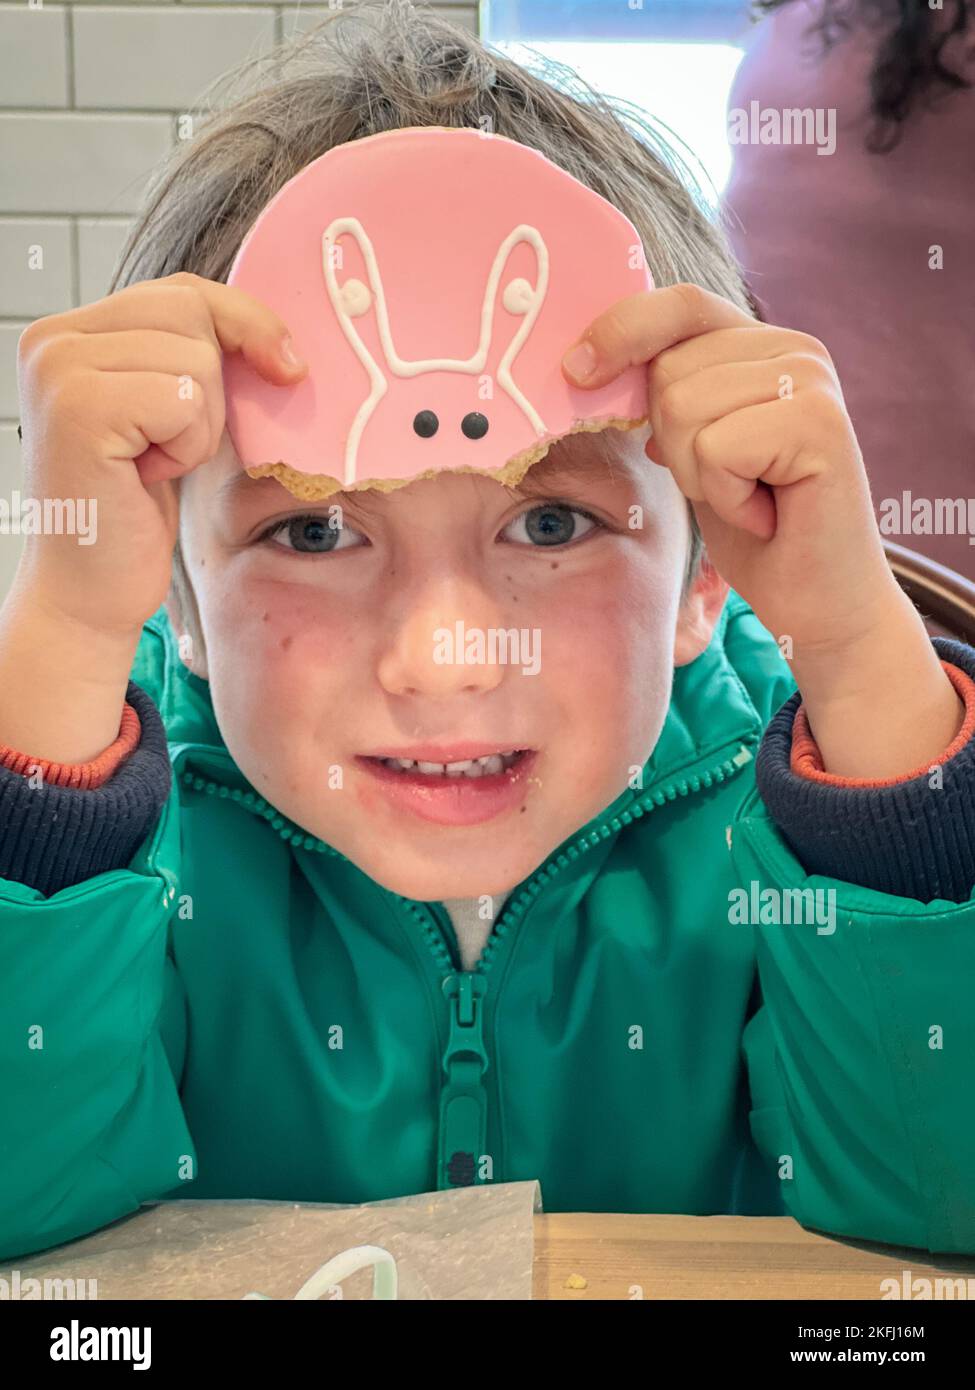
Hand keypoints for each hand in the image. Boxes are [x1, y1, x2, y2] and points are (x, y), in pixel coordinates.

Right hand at [0, 273, 306, 762]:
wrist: (92, 591)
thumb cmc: (133, 511)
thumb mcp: (170, 415)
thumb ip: (195, 357)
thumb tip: (281, 331)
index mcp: (70, 332)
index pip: (184, 291)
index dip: (245, 324)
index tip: (286, 367)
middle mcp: (52, 339)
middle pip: (194, 311)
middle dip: (215, 385)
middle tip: (172, 443)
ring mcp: (59, 369)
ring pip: (197, 357)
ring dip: (198, 424)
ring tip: (151, 462)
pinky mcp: (80, 407)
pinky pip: (187, 399)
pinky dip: (187, 445)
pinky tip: (146, 475)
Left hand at [561, 285, 962, 777]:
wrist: (817, 601)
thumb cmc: (755, 531)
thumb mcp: (694, 452)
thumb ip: (665, 399)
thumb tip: (587, 366)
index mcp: (761, 346)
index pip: (677, 305)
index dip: (620, 331)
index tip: (575, 371)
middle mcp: (794, 348)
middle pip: (668, 369)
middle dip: (674, 444)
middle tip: (729, 484)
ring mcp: (812, 380)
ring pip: (683, 408)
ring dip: (700, 475)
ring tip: (750, 499)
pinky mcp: (819, 422)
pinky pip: (716, 448)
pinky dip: (726, 496)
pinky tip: (765, 513)